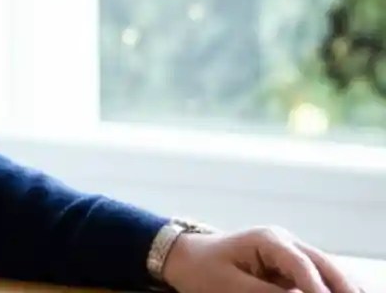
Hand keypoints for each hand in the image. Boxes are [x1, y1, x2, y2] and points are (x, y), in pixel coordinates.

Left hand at [161, 226, 365, 292]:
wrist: (186, 258)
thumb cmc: (203, 270)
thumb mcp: (230, 285)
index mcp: (268, 239)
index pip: (300, 264)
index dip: (318, 287)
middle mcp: (285, 242)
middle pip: (324, 264)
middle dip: (342, 286)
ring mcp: (291, 253)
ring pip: (328, 270)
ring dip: (342, 286)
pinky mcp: (291, 266)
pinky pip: (318, 278)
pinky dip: (331, 288)